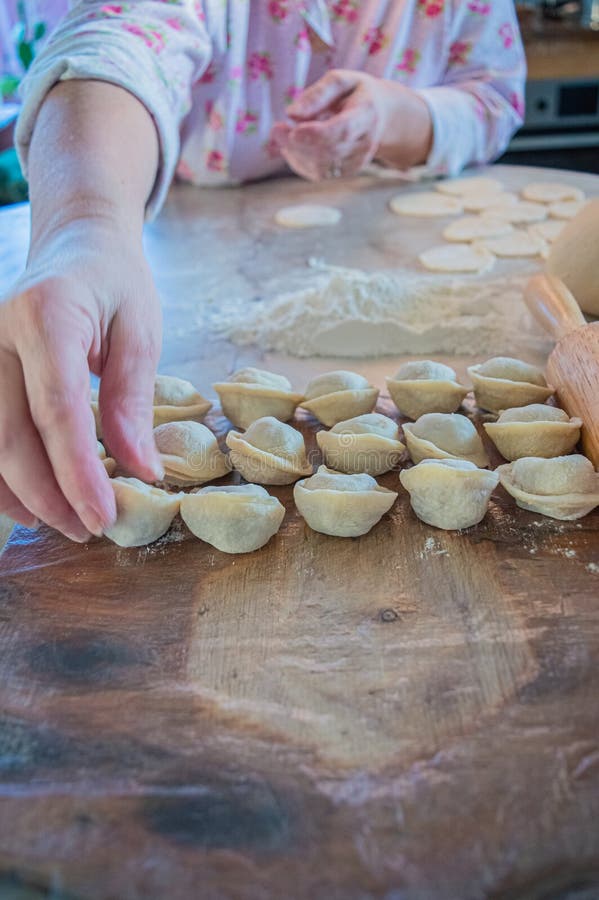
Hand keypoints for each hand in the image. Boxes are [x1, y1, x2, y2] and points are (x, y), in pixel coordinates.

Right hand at [0, 218, 162, 540]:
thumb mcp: (141, 331)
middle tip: (89, 530)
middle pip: (10, 435)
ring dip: (20, 493)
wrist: (75, 242)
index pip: (57, 411)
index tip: (103, 516)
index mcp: (45, 315)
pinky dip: (1, 473)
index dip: (78, 472)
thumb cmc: (115, 282)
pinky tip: (27, 501)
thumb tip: (140, 470)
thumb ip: (133, 400)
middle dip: (49, 494)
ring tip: (64, 524)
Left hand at [271, 69, 432, 180]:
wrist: (381, 115)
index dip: (316, 135)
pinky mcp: (346, 172)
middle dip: (297, 144)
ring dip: (295, 154)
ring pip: (321, 168)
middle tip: (276, 129)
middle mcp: (365, 144)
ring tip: (281, 134)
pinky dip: (300, 162)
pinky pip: (319, 174)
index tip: (293, 130)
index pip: (342, 131)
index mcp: (366, 115)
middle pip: (328, 152)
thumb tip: (292, 113)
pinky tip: (291, 147)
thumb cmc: (356, 93)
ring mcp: (357, 162)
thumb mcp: (341, 80)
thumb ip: (317, 94)